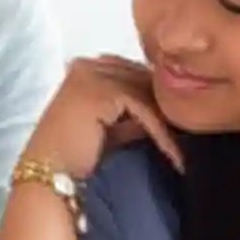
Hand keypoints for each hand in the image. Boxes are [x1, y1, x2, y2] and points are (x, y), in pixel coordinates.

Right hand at [24, 56, 183, 178]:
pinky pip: (144, 110)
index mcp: (84, 67)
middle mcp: (87, 64)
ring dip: (170, 124)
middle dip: (167, 108)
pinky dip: (162, 134)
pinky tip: (175, 156)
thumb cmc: (72, 155)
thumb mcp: (106, 125)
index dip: (156, 98)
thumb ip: (129, 112)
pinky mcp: (102, 92)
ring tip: (186, 149)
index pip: (132, 74)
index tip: (180, 123)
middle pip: (142, 80)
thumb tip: (165, 110)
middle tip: (192, 135)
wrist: (47, 174)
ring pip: (146, 94)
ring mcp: (92, 75)